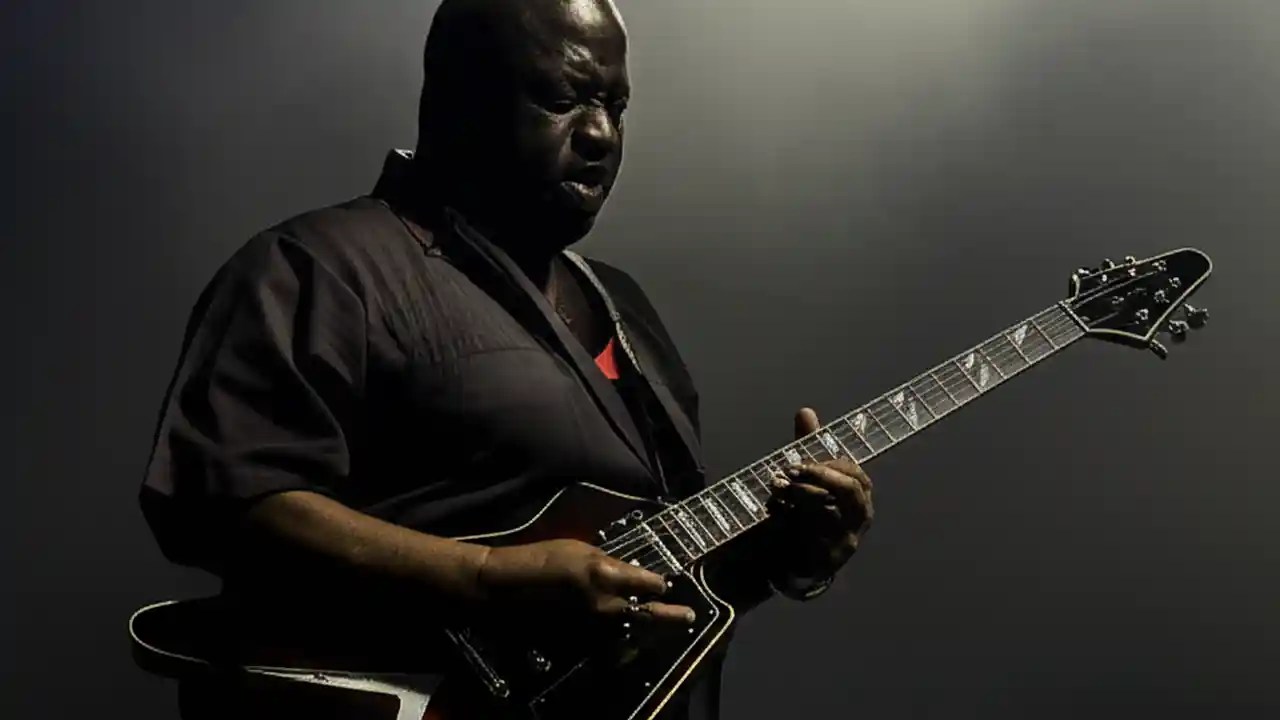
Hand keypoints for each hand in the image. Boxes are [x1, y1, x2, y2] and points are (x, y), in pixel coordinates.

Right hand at [476, 539, 695, 627]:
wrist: (504, 589)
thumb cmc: (541, 559)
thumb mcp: (578, 548)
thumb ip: (609, 563)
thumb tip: (631, 573)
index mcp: (605, 576)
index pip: (648, 584)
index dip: (659, 584)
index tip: (665, 584)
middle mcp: (605, 606)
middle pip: (649, 615)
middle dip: (672, 616)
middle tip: (689, 617)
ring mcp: (592, 628)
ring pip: (632, 631)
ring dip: (647, 628)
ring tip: (663, 624)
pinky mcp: (579, 643)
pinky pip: (608, 641)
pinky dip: (619, 636)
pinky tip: (621, 631)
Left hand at [768, 407, 874, 582]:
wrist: (797, 564)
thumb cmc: (808, 515)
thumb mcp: (810, 480)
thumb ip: (809, 450)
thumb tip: (805, 412)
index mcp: (859, 497)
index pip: (855, 474)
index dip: (828, 465)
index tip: (800, 464)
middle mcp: (859, 519)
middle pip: (850, 491)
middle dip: (819, 476)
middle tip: (790, 472)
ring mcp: (845, 540)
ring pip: (832, 512)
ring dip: (803, 497)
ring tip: (780, 490)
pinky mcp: (826, 559)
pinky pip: (812, 536)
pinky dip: (791, 521)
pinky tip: (775, 512)